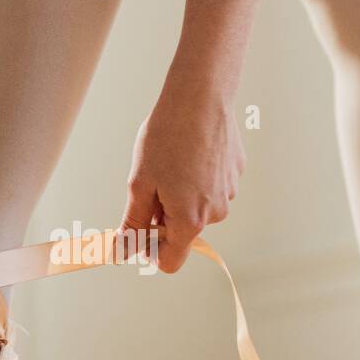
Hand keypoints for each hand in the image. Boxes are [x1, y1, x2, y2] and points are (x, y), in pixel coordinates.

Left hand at [118, 82, 245, 272]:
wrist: (200, 97)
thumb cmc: (167, 138)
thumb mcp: (140, 182)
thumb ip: (133, 222)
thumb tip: (123, 249)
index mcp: (190, 220)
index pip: (170, 262)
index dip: (149, 251)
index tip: (137, 231)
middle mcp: (215, 213)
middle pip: (183, 232)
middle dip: (162, 217)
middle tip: (150, 183)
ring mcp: (229, 192)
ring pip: (196, 208)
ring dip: (179, 195)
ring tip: (170, 162)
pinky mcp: (235, 173)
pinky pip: (210, 187)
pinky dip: (195, 178)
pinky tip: (188, 152)